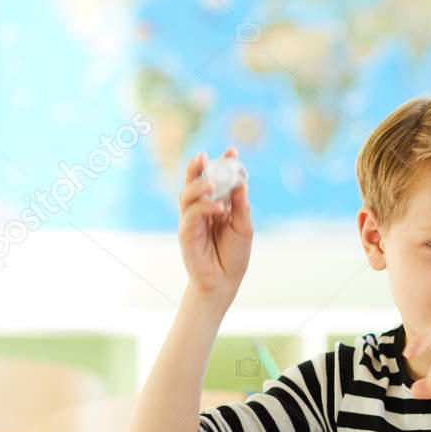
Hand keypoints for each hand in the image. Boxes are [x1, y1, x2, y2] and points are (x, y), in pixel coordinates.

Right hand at [178, 147, 251, 298]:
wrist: (224, 280)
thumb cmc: (235, 254)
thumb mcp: (244, 228)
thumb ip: (241, 207)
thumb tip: (241, 185)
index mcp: (219, 203)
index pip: (219, 179)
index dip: (224, 164)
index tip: (232, 151)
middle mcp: (203, 208)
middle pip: (195, 181)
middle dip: (197, 166)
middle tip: (205, 156)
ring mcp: (192, 218)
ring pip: (187, 194)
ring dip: (198, 185)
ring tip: (211, 182)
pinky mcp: (186, 231)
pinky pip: (191, 213)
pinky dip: (204, 207)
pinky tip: (218, 207)